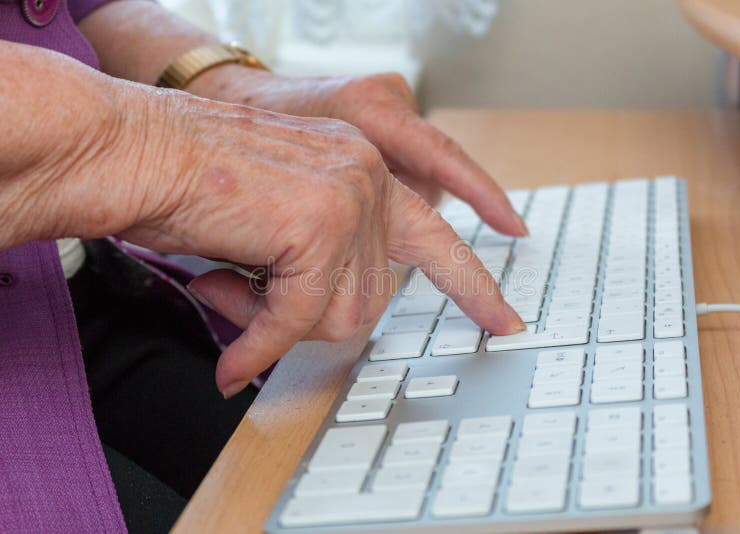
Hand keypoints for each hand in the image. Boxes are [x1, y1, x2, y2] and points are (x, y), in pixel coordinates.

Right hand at [16, 67, 524, 397]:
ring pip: (342, 313)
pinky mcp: (319, 224)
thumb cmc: (189, 185)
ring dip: (279, 322)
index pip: (437, 235)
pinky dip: (261, 345)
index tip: (503, 319)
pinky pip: (299, 319)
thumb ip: (320, 263)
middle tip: (248, 299)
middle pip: (373, 297)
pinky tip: (235, 356)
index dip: (473, 285)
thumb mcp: (275, 223)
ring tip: (229, 286)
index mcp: (363, 168)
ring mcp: (349, 195)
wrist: (131, 150)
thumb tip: (328, 318)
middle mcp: (367, 173)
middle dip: (308, 316)